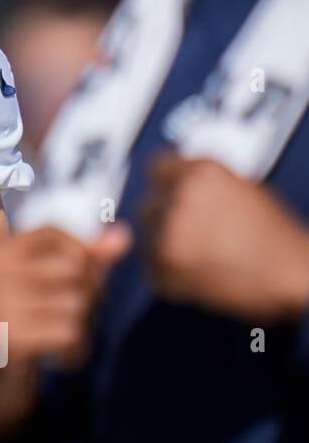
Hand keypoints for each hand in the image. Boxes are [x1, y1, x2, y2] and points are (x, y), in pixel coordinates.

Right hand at [0, 224, 130, 437]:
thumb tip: (124, 235)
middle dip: (87, 293)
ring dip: (79, 326)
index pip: (54, 232)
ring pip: (76, 303)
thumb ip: (86, 258)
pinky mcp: (12, 339)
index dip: (83, 251)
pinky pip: (71, 334)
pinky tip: (54, 357)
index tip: (82, 276)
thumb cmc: (26, 323)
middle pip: (73, 266)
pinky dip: (73, 350)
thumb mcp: (50, 285)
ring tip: (56, 338)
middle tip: (65, 314)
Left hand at [142, 155, 308, 321]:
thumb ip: (203, 183)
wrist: (295, 274)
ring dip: (165, 247)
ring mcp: (172, 228)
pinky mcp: (168, 262)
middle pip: (149, 203)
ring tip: (201, 256)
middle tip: (189, 235)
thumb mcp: (243, 190)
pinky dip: (168, 274)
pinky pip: (152, 267)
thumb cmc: (277, 237)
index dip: (165, 185)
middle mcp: (183, 194)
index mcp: (202, 172)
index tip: (167, 197)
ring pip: (148, 236)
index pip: (157, 167)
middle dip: (164, 220)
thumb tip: (175, 184)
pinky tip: (198, 272)